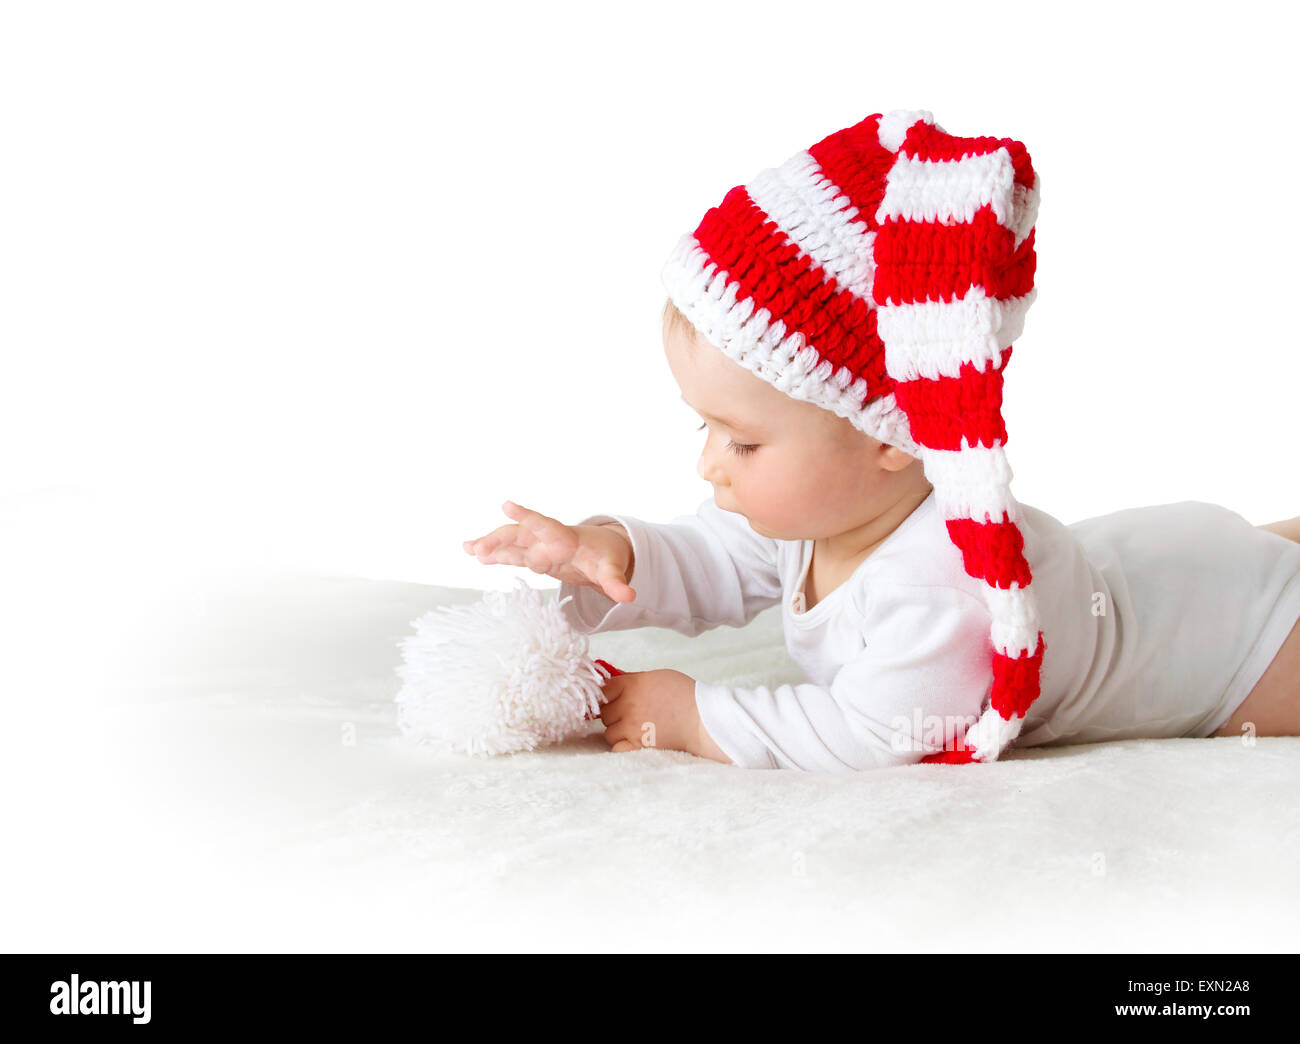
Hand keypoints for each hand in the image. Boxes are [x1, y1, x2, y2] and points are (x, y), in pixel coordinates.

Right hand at [462, 500, 635, 602]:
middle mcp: (547, 538)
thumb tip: (630, 596)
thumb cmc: (607, 556)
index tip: (507, 505)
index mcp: (565, 538)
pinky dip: (492, 554)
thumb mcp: (612, 569)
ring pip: (510, 541)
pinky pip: (509, 553)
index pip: (544, 525)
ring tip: (467, 547)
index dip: (526, 516)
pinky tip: (472, 553)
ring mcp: (537, 545)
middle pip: (520, 534)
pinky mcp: (532, 555)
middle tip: (479, 548)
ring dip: (490, 544)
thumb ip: (617, 582)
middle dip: (500, 539)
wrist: (603, 548)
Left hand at [599, 669, 730, 762]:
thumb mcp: (657, 677)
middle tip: (629, 713)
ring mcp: (632, 727)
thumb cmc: (684, 695)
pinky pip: (615, 748)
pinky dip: (620, 746)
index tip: (613, 698)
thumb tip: (611, 680)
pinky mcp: (639, 745)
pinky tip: (631, 740)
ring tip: (633, 727)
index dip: (606, 694)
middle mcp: (629, 706)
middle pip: (604, 712)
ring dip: (617, 731)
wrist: (703, 720)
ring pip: (608, 732)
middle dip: (613, 713)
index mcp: (633, 685)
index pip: (602, 689)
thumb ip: (633, 679)